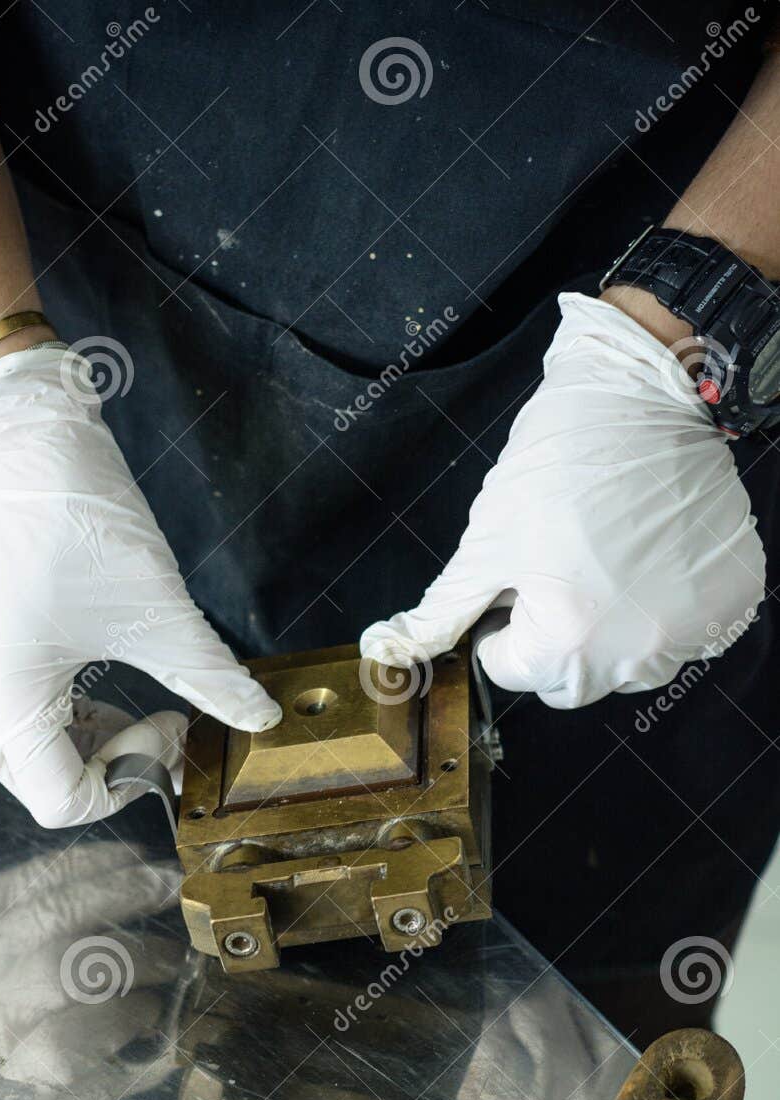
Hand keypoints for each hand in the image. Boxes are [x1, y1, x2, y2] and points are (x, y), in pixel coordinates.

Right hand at [0, 345, 279, 825]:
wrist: (28, 444)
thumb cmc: (84, 522)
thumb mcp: (161, 612)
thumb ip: (211, 678)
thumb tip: (260, 719)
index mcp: (7, 698)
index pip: (61, 801)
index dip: (126, 785)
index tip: (168, 728)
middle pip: (44, 780)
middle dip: (115, 766)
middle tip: (170, 724)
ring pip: (34, 749)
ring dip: (95, 742)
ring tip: (148, 703)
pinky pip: (22, 710)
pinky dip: (70, 713)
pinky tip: (110, 681)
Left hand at [360, 292, 765, 707]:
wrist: (647, 395)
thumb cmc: (564, 461)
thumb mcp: (488, 538)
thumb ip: (445, 608)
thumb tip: (393, 649)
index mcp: (569, 643)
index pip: (511, 670)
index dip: (501, 624)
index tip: (514, 581)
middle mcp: (637, 652)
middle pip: (568, 681)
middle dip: (551, 638)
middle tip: (556, 571)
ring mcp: (692, 629)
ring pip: (627, 664)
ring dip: (608, 630)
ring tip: (605, 558)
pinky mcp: (730, 600)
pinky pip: (684, 631)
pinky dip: (663, 606)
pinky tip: (650, 555)